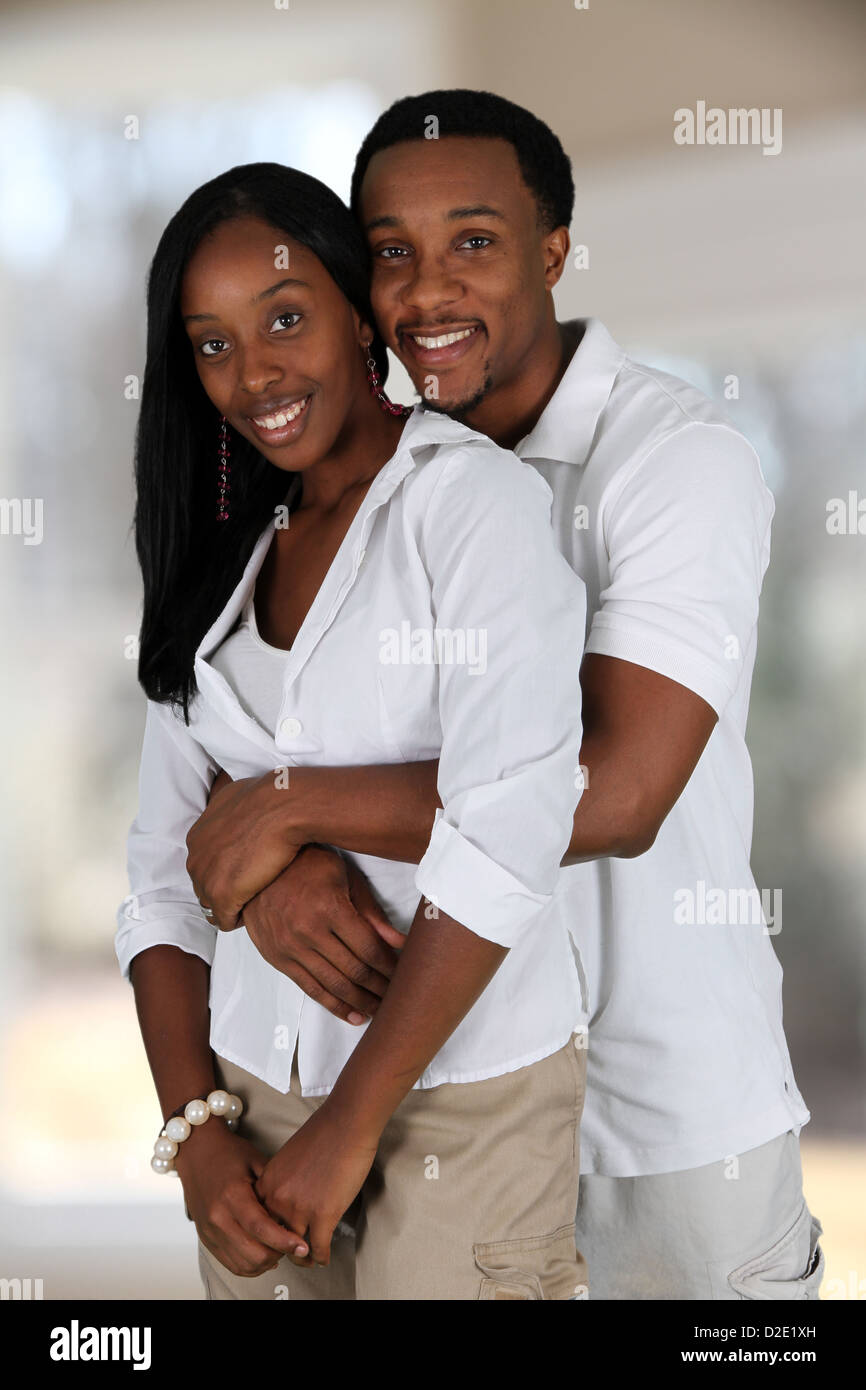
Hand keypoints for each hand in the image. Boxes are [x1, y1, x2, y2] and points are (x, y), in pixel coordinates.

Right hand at [175, 1113, 309, 1276]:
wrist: (196, 1152)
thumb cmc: (229, 1153)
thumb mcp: (255, 1160)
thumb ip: (273, 1185)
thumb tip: (296, 1209)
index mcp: (232, 1195)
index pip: (260, 1228)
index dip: (284, 1241)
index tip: (302, 1247)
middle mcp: (218, 1217)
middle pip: (253, 1253)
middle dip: (278, 1254)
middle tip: (292, 1245)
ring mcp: (210, 1231)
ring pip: (243, 1265)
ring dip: (265, 1263)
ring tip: (279, 1249)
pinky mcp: (206, 1239)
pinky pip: (230, 1264)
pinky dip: (250, 1266)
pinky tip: (263, 1255)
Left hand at [186, 769, 303, 930]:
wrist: (283, 806)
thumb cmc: (269, 798)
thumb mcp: (236, 797)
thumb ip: (227, 811)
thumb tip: (236, 810)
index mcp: (197, 837)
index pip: (204, 864)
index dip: (226, 870)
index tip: (247, 870)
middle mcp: (195, 858)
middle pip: (205, 886)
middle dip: (226, 889)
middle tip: (253, 887)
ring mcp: (206, 878)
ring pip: (212, 905)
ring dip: (231, 906)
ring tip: (254, 901)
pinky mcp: (222, 896)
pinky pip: (225, 920)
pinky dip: (239, 919)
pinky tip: (255, 910)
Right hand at [243, 844, 405, 1022]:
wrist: (258, 867)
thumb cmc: (309, 866)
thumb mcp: (345, 878)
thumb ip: (371, 912)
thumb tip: (400, 942)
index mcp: (330, 907)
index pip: (368, 947)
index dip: (389, 966)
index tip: (404, 976)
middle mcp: (308, 931)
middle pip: (353, 969)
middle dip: (379, 987)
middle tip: (398, 998)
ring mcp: (291, 948)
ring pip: (333, 984)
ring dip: (360, 1002)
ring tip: (379, 1011)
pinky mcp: (278, 959)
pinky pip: (309, 988)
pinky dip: (333, 1005)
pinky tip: (352, 1015)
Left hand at [255, 1103, 378, 1266]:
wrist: (346, 1123)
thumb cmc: (323, 1132)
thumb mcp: (289, 1156)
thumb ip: (282, 1179)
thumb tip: (287, 1195)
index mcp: (268, 1181)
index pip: (257, 1218)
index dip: (265, 1232)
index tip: (274, 1238)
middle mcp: (277, 1198)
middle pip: (272, 1237)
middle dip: (280, 1250)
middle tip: (288, 1254)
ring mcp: (299, 1208)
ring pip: (295, 1249)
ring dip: (302, 1258)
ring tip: (308, 1260)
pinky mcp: (323, 1214)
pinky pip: (318, 1248)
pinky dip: (322, 1257)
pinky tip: (324, 1258)